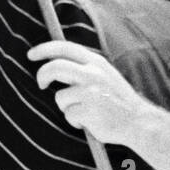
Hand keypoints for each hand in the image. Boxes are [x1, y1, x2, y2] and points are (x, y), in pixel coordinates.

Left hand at [28, 40, 149, 143]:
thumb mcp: (104, 75)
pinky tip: (91, 121)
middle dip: (42, 76)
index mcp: (96, 62)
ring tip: (85, 111)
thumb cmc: (116, 100)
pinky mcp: (88, 110)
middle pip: (54, 68)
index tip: (31, 55)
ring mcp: (90, 91)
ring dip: (68, 108)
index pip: (64, 47)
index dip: (44, 49)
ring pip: (60, 97)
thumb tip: (55, 64)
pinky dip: (76, 121)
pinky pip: (69, 115)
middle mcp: (93, 73)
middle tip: (41, 85)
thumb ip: (84, 68)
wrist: (138, 121)